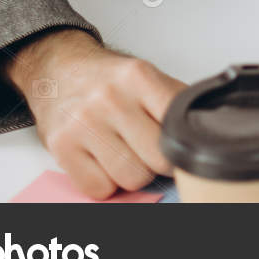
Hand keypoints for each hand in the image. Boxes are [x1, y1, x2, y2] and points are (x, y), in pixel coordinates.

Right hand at [2, 27, 184, 198]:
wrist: (57, 69)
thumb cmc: (106, 80)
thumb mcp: (144, 76)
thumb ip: (172, 101)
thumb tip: (202, 130)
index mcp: (138, 77)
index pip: (178, 126)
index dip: (182, 142)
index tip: (178, 143)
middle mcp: (110, 98)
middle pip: (158, 160)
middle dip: (158, 161)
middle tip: (148, 148)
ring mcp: (83, 123)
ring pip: (131, 178)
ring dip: (132, 173)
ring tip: (123, 151)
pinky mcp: (62, 146)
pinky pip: (99, 189)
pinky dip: (104, 182)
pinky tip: (101, 160)